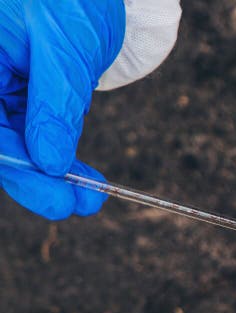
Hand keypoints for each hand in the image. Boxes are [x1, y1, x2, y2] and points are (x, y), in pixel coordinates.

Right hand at [0, 0, 124, 219]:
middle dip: (38, 178)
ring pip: (18, 142)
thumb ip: (54, 106)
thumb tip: (49, 162)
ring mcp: (0, 84)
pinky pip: (35, 131)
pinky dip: (60, 153)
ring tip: (91, 196)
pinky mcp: (22, 91)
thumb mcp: (66, 49)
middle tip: (78, 205)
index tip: (55, 198)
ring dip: (54, 173)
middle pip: (1, 142)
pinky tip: (81, 175)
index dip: (18, 168)